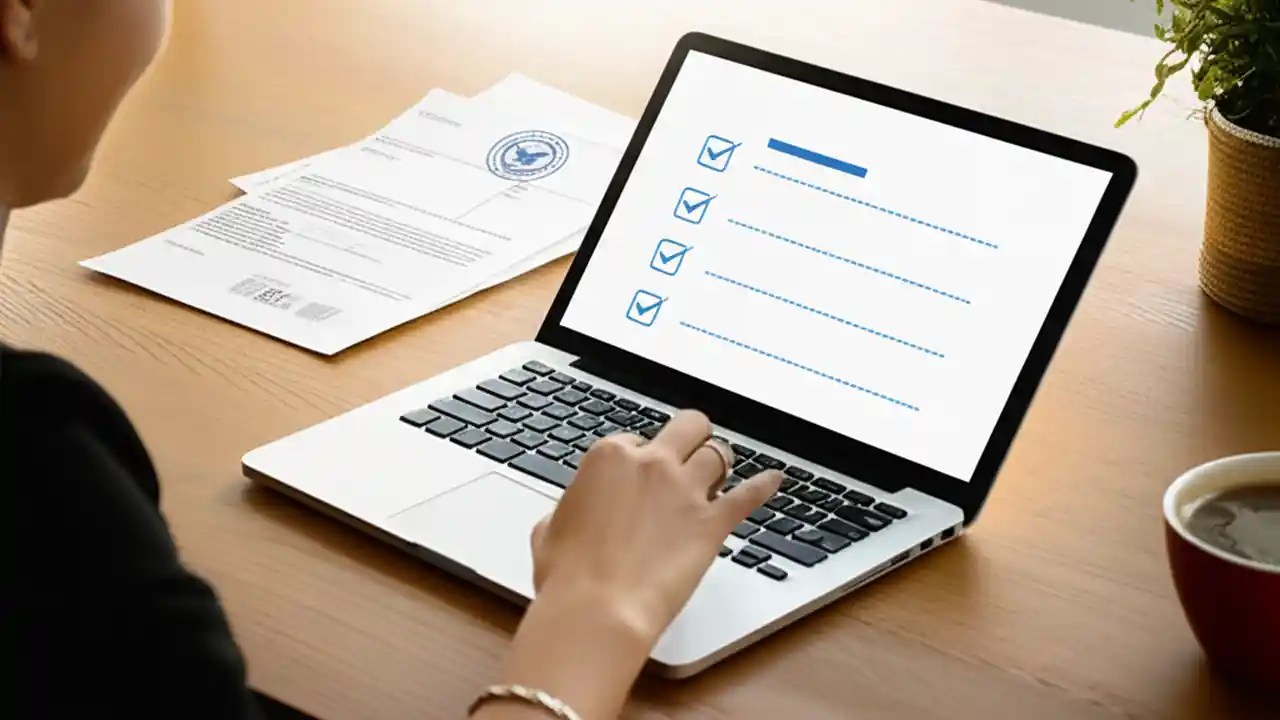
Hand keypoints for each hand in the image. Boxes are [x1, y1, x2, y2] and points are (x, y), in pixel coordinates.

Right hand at [530, 410, 781, 645]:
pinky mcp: (711, 522)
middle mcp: (651, 464)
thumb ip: (570, 507)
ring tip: (720, 471)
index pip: (634, 441)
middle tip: (690, 450)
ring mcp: (685, 490)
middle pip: (687, 426)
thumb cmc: (568, 575)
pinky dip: (765, 486)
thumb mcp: (549, 529)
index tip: (639, 477)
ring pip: (719, 453)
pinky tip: (776, 479)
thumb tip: (574, 510)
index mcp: (608, 457)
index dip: (638, 459)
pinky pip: (748, 495)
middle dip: (690, 436)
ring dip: (719, 461)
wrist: (597, 608)